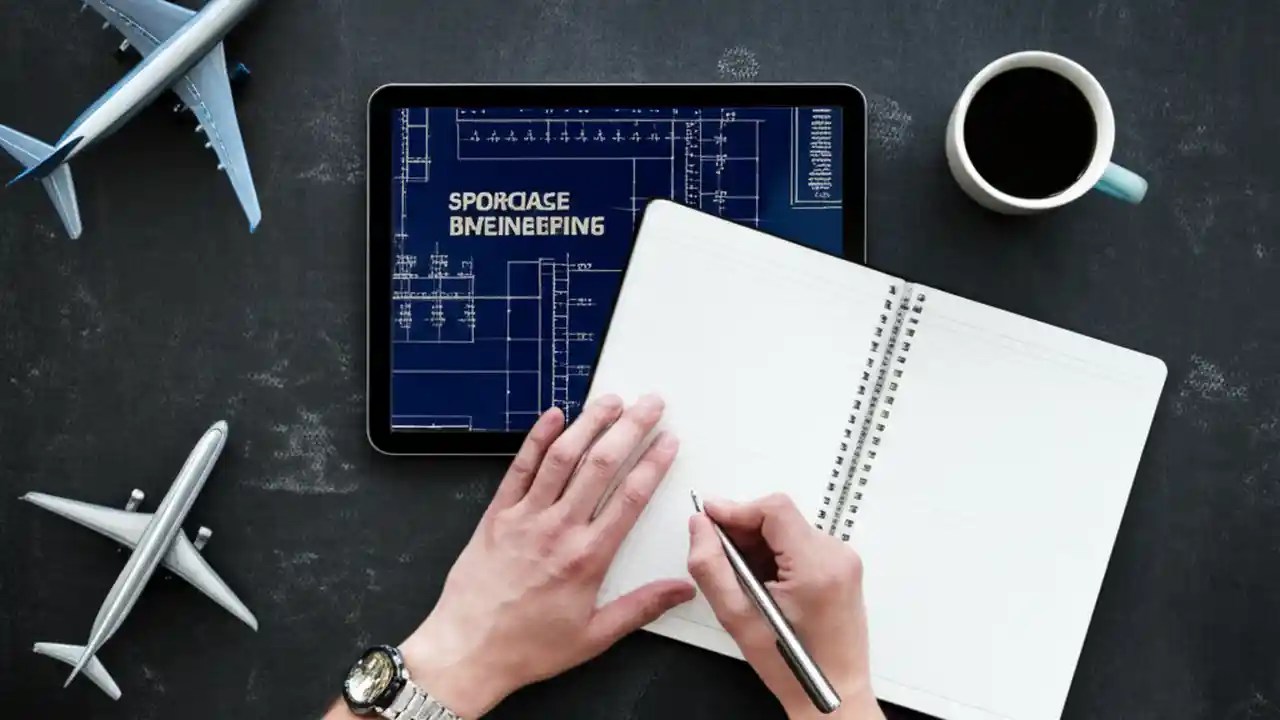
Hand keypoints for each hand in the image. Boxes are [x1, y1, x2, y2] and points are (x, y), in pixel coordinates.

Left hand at [400, 395, 693, 717]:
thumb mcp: (594, 636)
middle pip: (602, 465)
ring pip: (563, 457)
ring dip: (589, 423)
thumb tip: (682, 589)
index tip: (668, 441)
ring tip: (610, 400)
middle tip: (650, 404)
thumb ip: (642, 607)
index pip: (630, 497)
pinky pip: (520, 468)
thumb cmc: (527, 647)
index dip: (654, 463)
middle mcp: (558, 529)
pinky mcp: (497, 515)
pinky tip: (553, 415)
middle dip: (630, 428)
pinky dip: (537, 438)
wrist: (467, 651)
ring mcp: (525, 517)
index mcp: (588, 557)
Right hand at [687, 494, 884, 719]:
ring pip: (788, 530)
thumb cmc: (793, 667)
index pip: (774, 510)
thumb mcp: (737, 618)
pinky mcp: (842, 568)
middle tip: (720, 556)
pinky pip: (801, 544)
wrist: (835, 695)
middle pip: (780, 517)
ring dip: (759, 544)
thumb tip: (700, 527)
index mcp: (816, 567)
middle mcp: (837, 557)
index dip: (736, 509)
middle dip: (744, 530)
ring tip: (745, 580)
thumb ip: (711, 567)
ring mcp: (844, 561)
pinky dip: (776, 554)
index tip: (709, 517)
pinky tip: (765, 583)